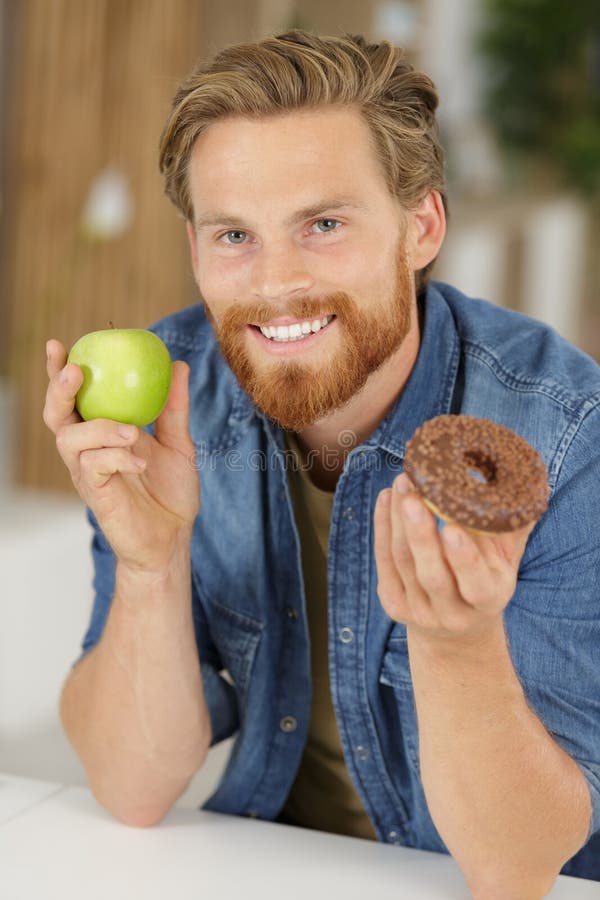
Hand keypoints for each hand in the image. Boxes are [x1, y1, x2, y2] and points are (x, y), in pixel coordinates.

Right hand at [43, 339, 199, 572]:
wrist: (173, 538)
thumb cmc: (170, 493)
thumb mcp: (178, 443)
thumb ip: (174, 407)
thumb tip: (178, 365)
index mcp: (100, 433)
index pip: (73, 398)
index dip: (59, 371)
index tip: (59, 344)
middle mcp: (86, 451)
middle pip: (56, 414)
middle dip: (60, 389)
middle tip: (76, 371)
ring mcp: (87, 473)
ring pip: (70, 439)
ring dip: (100, 428)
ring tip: (133, 432)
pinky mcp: (95, 494)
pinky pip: (93, 466)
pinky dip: (117, 457)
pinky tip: (140, 463)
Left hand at [373, 473, 534, 641]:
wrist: (456, 630)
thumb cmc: (485, 579)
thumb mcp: (507, 561)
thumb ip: (513, 528)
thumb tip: (530, 485)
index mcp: (487, 600)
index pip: (475, 584)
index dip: (463, 558)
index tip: (452, 527)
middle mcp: (452, 612)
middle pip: (431, 574)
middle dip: (420, 534)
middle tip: (413, 496)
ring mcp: (419, 611)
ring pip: (403, 562)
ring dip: (398, 520)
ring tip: (402, 484)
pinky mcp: (393, 604)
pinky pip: (384, 561)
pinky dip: (383, 527)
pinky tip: (386, 499)